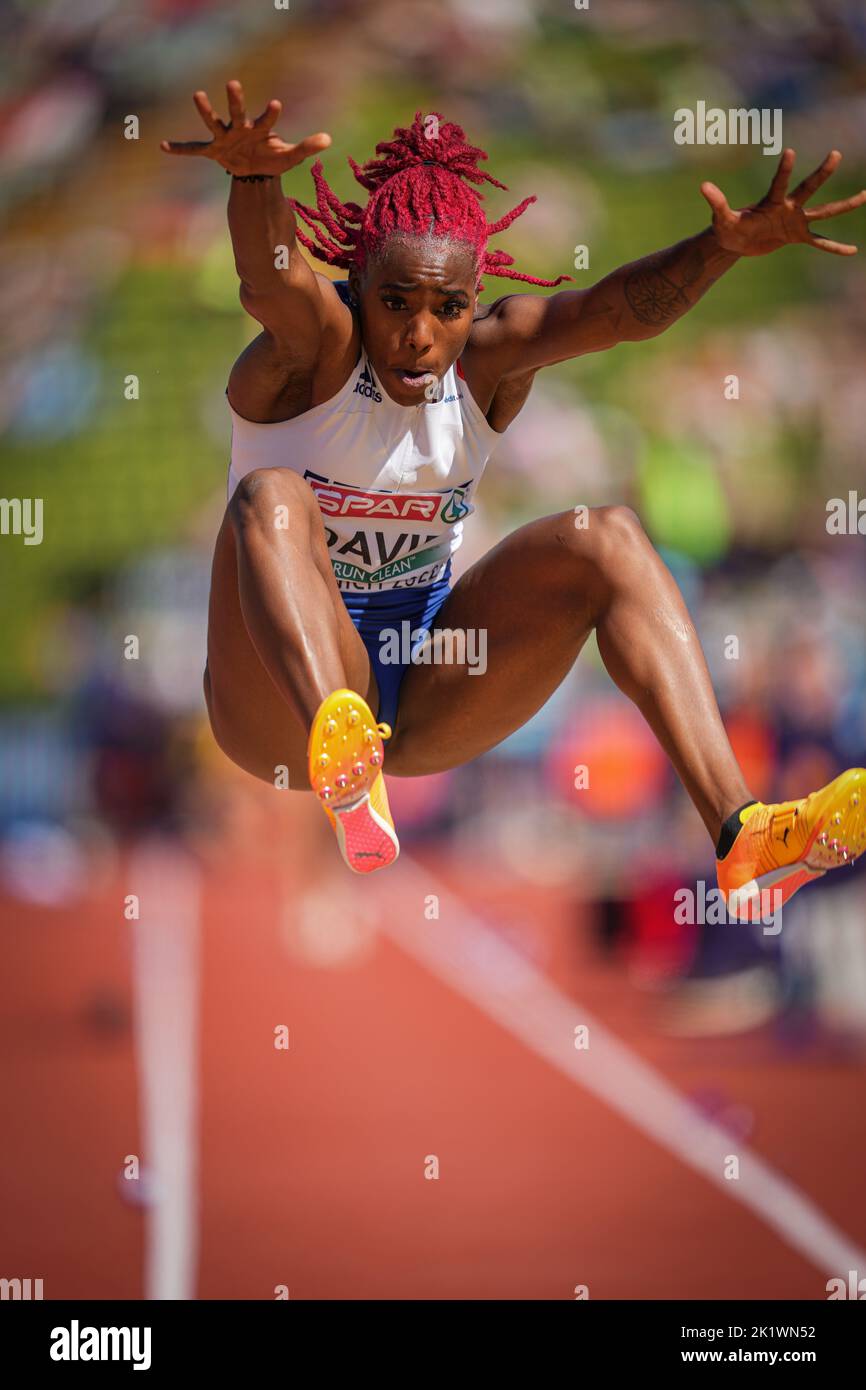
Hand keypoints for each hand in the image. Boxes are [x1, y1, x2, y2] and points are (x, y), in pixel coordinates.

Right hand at [160, 79, 330, 175]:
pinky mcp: (213, 151)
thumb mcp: (289, 157)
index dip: (271, 114)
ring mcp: (225, 138)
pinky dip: (181, 149)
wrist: (255, 169)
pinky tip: (164, 147)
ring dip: (206, 111)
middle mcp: (240, 129)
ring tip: (198, 95)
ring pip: (214, 123)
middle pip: (237, 113)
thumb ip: (306, 148)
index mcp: (259, 129)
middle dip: (236, 100)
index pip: (266, 121)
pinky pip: (194, 150)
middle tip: (234, 83)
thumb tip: (328, 140)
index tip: (276, 104)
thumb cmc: (272, 158)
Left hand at [700, 149, 865, 256]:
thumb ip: (717, 203)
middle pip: (808, 189)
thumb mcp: (721, 219)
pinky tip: (852, 251)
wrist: (736, 241)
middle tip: (836, 154)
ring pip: (825, 212)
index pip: (779, 184)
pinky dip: (834, 247)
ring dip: (845, 206)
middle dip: (822, 173)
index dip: (784, 170)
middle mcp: (787, 207)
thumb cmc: (728, 227)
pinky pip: (820, 242)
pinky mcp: (797, 236)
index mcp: (770, 201)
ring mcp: (796, 220)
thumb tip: (703, 186)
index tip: (790, 151)